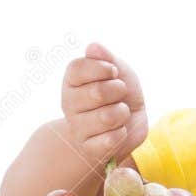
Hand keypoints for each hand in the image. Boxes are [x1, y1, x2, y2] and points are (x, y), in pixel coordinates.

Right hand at [60, 42, 148, 166]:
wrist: (127, 126)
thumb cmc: (119, 95)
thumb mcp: (118, 71)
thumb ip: (106, 58)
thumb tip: (93, 47)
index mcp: (71, 81)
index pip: (79, 68)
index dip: (104, 68)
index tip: (113, 72)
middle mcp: (68, 103)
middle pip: (97, 93)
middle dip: (118, 90)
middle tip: (119, 94)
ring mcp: (77, 128)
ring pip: (107, 117)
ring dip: (122, 113)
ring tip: (119, 113)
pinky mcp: (89, 149)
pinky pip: (112, 139)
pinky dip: (122, 133)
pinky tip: (117, 131)